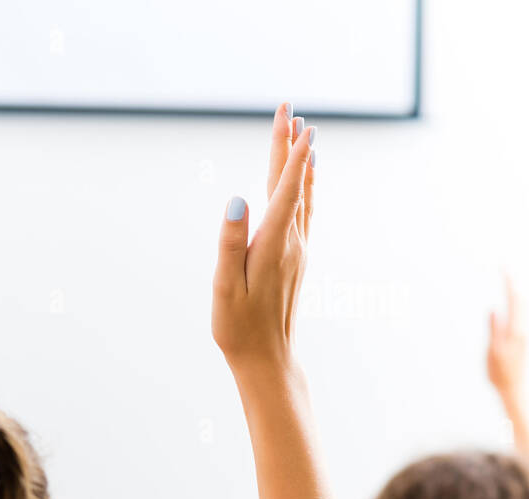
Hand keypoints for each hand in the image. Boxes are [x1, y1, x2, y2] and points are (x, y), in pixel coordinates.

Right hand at [212, 102, 315, 376]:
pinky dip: (303, 187)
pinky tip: (303, 180)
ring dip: (299, 162)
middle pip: (293, 184)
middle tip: (288, 109)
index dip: (289, 153)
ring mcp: (297, 250)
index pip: (284, 188)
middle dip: (290, 145)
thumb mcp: (225, 286)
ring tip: (300, 133)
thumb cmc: (238, 326)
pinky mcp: (295, 259)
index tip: (294, 120)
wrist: (266, 360)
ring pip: (301, 195)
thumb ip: (230, 241)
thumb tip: (237, 197)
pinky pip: (303, 212)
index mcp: (273, 244)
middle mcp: (292, 242)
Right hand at [488, 273, 524, 401]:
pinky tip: (513, 301)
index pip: (513, 300)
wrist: (514, 388)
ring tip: (508, 278)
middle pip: (520, 300)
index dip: (508, 282)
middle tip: (503, 267)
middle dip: (512, 282)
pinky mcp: (521, 337)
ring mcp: (523, 332)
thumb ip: (494, 329)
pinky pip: (521, 313)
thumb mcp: (493, 351)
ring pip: (522, 306)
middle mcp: (523, 328)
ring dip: (515, 291)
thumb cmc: (501, 373)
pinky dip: (516, 302)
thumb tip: (494, 308)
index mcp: (516, 330)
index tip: (502, 268)